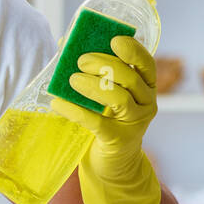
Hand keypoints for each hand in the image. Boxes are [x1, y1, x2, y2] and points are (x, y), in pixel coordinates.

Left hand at [48, 35, 156, 174]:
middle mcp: (146, 103)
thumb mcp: (103, 95)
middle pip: (130, 78)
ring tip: (72, 80)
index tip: (113, 39)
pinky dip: (75, 111)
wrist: (111, 163)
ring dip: (93, 86)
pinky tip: (57, 104)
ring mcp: (135, 123)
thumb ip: (90, 69)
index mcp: (145, 87)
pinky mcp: (118, 140)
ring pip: (119, 99)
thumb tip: (64, 42)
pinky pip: (96, 122)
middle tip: (80, 61)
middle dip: (104, 65)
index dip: (133, 50)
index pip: (146, 63)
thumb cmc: (105, 121)